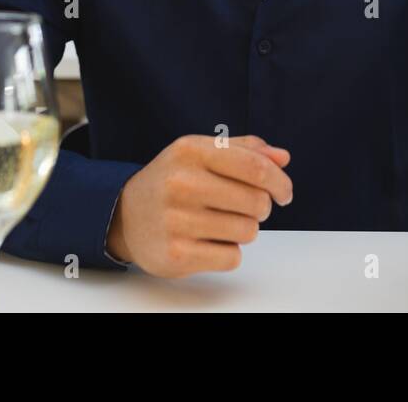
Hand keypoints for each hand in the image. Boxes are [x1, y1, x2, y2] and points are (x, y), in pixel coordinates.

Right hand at [105, 134, 292, 276]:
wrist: (124, 215)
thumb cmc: (173, 181)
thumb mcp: (201, 153)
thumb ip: (244, 150)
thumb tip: (282, 158)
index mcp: (191, 150)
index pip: (255, 166)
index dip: (279, 181)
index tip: (283, 193)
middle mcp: (181, 182)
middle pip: (257, 201)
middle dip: (260, 207)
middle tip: (243, 207)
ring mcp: (176, 220)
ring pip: (248, 231)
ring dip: (244, 230)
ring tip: (221, 223)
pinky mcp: (176, 253)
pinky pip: (232, 257)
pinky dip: (228, 252)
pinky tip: (208, 241)